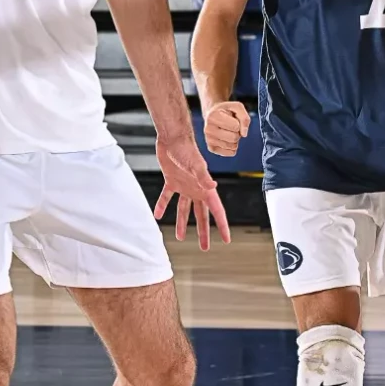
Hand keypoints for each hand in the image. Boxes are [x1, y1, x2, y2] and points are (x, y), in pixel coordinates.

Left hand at [154, 130, 230, 250]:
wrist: (173, 138)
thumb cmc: (186, 149)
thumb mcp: (196, 165)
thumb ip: (203, 177)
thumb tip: (212, 187)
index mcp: (205, 188)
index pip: (217, 211)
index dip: (222, 226)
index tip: (226, 239)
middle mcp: (196, 189)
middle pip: (201, 215)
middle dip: (203, 231)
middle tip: (205, 247)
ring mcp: (184, 186)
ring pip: (184, 209)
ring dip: (182, 223)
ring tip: (180, 237)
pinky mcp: (171, 181)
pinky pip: (167, 197)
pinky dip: (162, 206)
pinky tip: (157, 215)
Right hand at [203, 99, 250, 156]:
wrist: (214, 115)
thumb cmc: (227, 111)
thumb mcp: (237, 107)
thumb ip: (244, 118)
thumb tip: (244, 134)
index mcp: (213, 116)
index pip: (236, 126)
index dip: (238, 123)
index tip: (232, 119)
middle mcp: (208, 129)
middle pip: (234, 138)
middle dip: (237, 132)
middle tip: (231, 126)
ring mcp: (209, 140)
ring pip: (233, 146)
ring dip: (236, 140)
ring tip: (228, 131)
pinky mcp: (212, 148)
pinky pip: (231, 152)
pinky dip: (233, 147)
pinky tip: (227, 139)